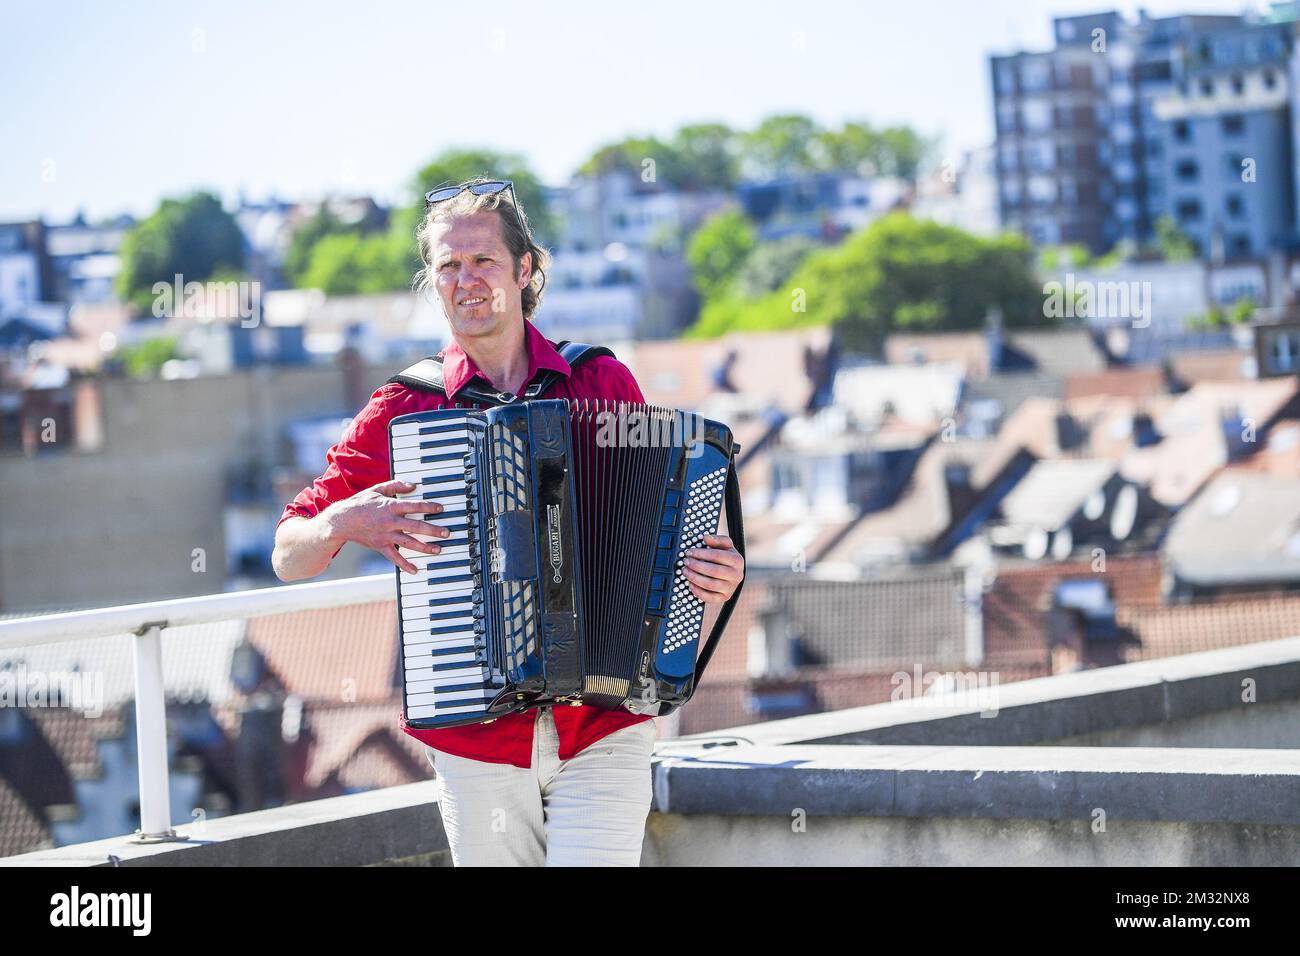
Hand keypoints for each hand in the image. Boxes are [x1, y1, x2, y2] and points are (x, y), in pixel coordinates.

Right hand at [322, 479, 447, 573]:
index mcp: (391, 506)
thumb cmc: (360, 504)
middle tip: (447, 533)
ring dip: (425, 547)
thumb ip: (396, 485)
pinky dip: (405, 565)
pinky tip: (415, 570)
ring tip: (438, 550)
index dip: (429, 507)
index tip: (441, 509)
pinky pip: (394, 558)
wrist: (341, 521)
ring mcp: (386, 535)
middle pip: (416, 526)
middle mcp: (390, 522)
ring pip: (409, 542)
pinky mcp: (381, 546)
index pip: (414, 506)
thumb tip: (413, 485)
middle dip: (433, 530)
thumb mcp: (377, 490)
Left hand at [680, 533, 743, 604]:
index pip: (718, 556)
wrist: (731, 574)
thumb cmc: (725, 559)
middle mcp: (737, 575)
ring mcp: (731, 588)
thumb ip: (717, 540)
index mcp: (737, 560)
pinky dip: (698, 591)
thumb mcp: (724, 546)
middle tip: (686, 561)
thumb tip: (706, 537)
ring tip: (685, 571)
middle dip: (696, 566)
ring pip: (710, 584)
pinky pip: (709, 597)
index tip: (690, 552)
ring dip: (694, 578)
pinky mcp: (724, 598)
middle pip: (714, 571)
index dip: (701, 553)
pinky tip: (690, 584)